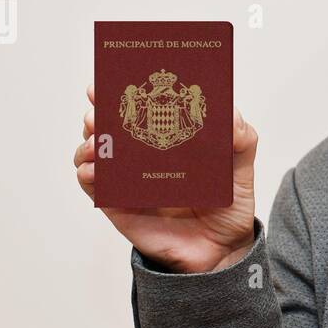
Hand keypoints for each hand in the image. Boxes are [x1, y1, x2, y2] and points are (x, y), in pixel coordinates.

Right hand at [74, 83, 257, 273]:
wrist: (222, 249)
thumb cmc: (228, 205)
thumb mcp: (240, 166)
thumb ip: (240, 138)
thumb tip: (229, 114)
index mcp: (166, 137)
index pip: (138, 105)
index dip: (121, 89)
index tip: (111, 77)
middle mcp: (141, 154)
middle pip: (107, 124)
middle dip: (97, 112)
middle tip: (99, 112)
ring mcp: (127, 178)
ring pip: (92, 151)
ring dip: (89, 141)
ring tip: (97, 141)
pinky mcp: (118, 204)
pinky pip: (93, 186)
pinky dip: (87, 174)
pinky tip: (95, 169)